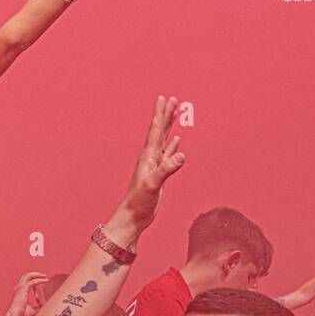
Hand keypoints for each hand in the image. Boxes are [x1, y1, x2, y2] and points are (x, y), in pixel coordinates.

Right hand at [7, 272, 48, 315]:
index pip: (27, 283)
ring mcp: (20, 287)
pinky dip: (40, 280)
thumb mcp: (33, 310)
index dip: (35, 284)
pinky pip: (33, 281)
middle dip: (35, 274)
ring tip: (45, 276)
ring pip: (28, 275)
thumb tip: (47, 308)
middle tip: (44, 276)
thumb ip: (39, 307)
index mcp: (19, 292)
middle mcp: (18, 288)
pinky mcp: (23, 288)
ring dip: (37, 275)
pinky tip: (46, 280)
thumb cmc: (23, 315)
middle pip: (26, 276)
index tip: (42, 287)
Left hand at [114, 96, 186, 236]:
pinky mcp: (159, 174)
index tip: (164, 98)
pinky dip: (172, 146)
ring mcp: (155, 165)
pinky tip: (176, 141)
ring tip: (174, 114)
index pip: (156, 130)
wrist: (133, 217)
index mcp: (148, 157)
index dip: (160, 114)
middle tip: (172, 99)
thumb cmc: (139, 203)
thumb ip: (166, 169)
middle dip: (166, 115)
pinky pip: (167, 155)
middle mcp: (150, 158)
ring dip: (169, 127)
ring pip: (164, 140)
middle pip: (160, 131)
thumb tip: (181, 154)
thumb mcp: (153, 185)